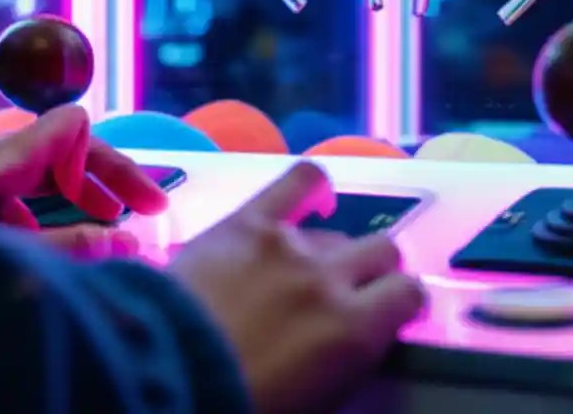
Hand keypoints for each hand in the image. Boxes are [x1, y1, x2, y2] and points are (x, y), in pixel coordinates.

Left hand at [0, 106, 166, 253]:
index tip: (150, 203)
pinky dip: (33, 217)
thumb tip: (127, 241)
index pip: (74, 135)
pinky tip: (34, 249)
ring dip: (72, 201)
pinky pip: (1, 196)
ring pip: (32, 178)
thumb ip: (65, 247)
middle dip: (106, 181)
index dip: (116, 166)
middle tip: (148, 210)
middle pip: (59, 154)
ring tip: (102, 232)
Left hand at [168, 162, 425, 413]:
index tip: (388, 311)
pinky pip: (298, 181)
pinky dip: (314, 186)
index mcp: (354, 330)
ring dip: (333, 249)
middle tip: (348, 291)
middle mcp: (332, 277)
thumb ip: (348, 358)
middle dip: (373, 271)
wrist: (162, 376)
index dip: (401, 301)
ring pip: (340, 230)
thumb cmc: (240, 404)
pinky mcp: (250, 221)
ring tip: (308, 268)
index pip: (410, 294)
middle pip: (383, 251)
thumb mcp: (315, 398)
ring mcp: (291, 244)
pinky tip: (316, 198)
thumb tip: (361, 338)